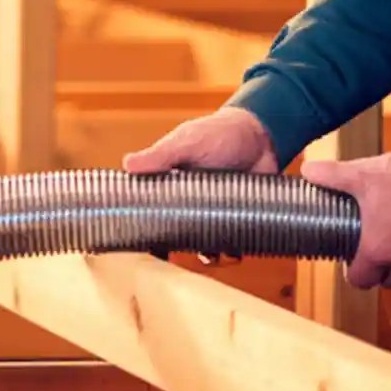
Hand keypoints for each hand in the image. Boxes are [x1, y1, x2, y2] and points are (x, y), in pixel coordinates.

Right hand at [124, 107, 277, 265]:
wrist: (262, 136)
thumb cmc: (219, 133)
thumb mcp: (188, 141)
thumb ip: (161, 155)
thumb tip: (128, 164)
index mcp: (169, 186)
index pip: (150, 213)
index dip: (145, 232)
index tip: (142, 247)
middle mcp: (188, 204)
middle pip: (175, 236)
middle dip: (175, 250)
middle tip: (178, 256)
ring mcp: (213, 213)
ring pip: (203, 244)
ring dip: (207, 255)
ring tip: (212, 255)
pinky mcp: (237, 219)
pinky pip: (231, 244)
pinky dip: (232, 252)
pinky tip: (235, 252)